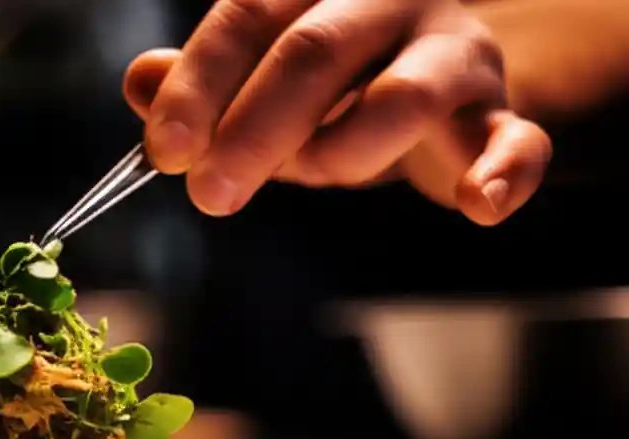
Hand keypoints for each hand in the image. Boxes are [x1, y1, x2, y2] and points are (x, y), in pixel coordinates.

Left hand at [123, 0, 551, 225]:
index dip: (199, 84)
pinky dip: (503, 173)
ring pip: (403, 94)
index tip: (161, 150)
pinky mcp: (499, 114)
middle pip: (315, 51)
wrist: (434, 96)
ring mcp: (452, 55)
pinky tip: (480, 204)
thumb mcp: (255, 87)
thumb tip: (136, 81)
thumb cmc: (329, 93)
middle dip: (253, 129)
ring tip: (317, 175)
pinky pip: (516, 140)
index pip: (247, 18)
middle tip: (210, 195)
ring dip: (343, 151)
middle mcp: (388, 4)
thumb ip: (201, 84)